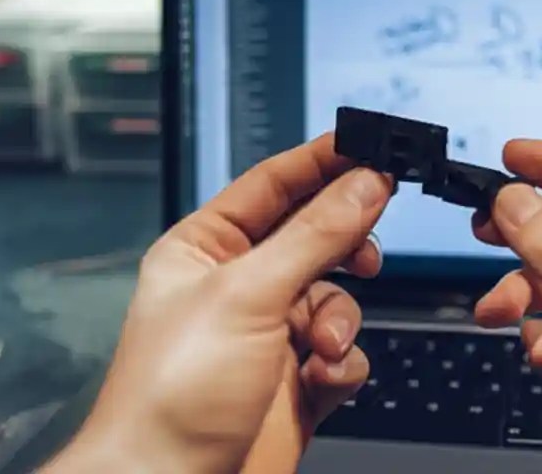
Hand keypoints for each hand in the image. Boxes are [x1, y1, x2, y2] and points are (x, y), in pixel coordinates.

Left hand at [45, 134, 391, 473]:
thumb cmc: (170, 396)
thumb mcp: (249, 295)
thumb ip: (316, 234)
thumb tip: (365, 182)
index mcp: (204, 249)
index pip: (272, 185)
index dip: (321, 162)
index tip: (370, 145)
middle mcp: (236, 287)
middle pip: (314, 238)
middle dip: (344, 248)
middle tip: (367, 248)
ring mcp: (267, 336)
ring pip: (336, 298)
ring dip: (341, 320)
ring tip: (324, 344)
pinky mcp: (294, 383)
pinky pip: (343, 352)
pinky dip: (342, 362)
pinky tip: (322, 377)